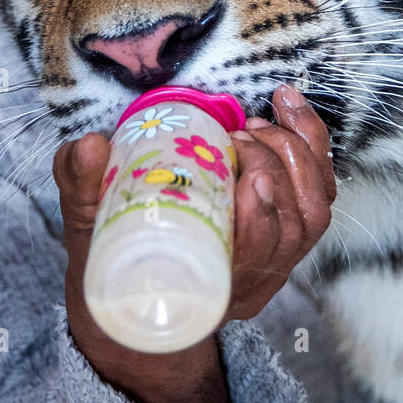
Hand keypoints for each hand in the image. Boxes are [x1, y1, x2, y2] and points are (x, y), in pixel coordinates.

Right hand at [52, 83, 333, 402]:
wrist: (138, 286)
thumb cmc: (116, 259)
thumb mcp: (88, 229)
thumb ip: (82, 186)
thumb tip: (88, 145)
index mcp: (211, 293)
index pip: (256, 261)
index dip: (261, 219)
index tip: (241, 170)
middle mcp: (253, 282)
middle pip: (292, 229)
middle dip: (273, 169)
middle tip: (239, 135)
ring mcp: (277, 259)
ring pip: (314, 210)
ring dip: (296, 155)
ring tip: (258, 123)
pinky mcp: (291, 228)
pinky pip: (321, 190)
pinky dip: (313, 146)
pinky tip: (289, 109)